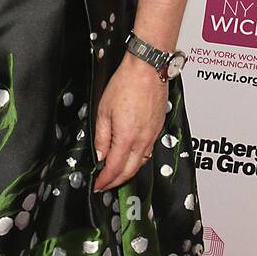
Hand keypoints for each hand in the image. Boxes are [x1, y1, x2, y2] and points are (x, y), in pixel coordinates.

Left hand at [93, 52, 168, 190]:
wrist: (147, 70)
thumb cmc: (126, 84)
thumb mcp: (103, 110)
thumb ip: (101, 136)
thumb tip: (99, 154)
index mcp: (127, 138)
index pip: (115, 168)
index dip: (105, 180)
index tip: (98, 185)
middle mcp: (143, 140)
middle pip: (130, 171)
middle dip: (116, 181)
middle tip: (105, 184)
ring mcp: (152, 135)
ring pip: (141, 163)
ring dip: (128, 172)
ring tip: (116, 173)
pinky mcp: (158, 129)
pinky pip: (148, 151)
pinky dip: (138, 160)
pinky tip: (131, 156)